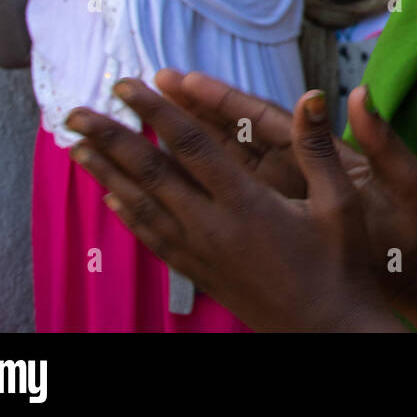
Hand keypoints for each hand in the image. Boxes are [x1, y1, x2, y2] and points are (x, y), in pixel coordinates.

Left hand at [67, 78, 406, 330]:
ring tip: (76, 148)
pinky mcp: (202, 273)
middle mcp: (214, 226)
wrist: (328, 331)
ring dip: (107, 174)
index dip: (157, 112)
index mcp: (247, 202)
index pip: (191, 146)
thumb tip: (314, 95)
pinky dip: (128, 214)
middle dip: (112, 138)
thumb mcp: (340, 201)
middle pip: (151, 174)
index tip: (129, 85)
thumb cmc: (340, 266)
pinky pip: (154, 238)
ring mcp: (203, 252)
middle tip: (76, 112)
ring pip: (143, 206)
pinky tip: (112, 199)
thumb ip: (318, 146)